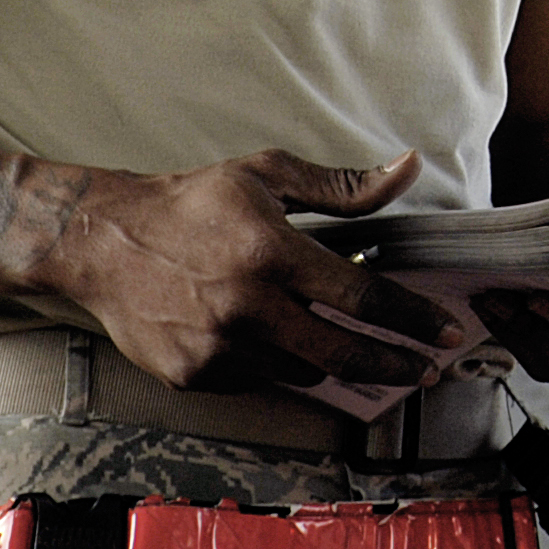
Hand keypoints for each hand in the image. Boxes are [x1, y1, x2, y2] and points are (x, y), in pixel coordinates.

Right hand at [49, 148, 476, 394]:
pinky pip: (259, 380)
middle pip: (343, 353)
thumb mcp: (266, 177)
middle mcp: (246, 305)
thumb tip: (408, 168)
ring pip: (303, 372)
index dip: (413, 319)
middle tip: (425, 370)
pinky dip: (277, 364)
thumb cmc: (190, 203)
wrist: (101, 241)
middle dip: (395, 366)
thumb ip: (343, 186)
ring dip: (330, 362)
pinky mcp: (194, 374)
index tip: (448, 333)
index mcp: (271, 252)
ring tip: (341, 344)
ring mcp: (218, 346)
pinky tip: (270, 338)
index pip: (363, 296)